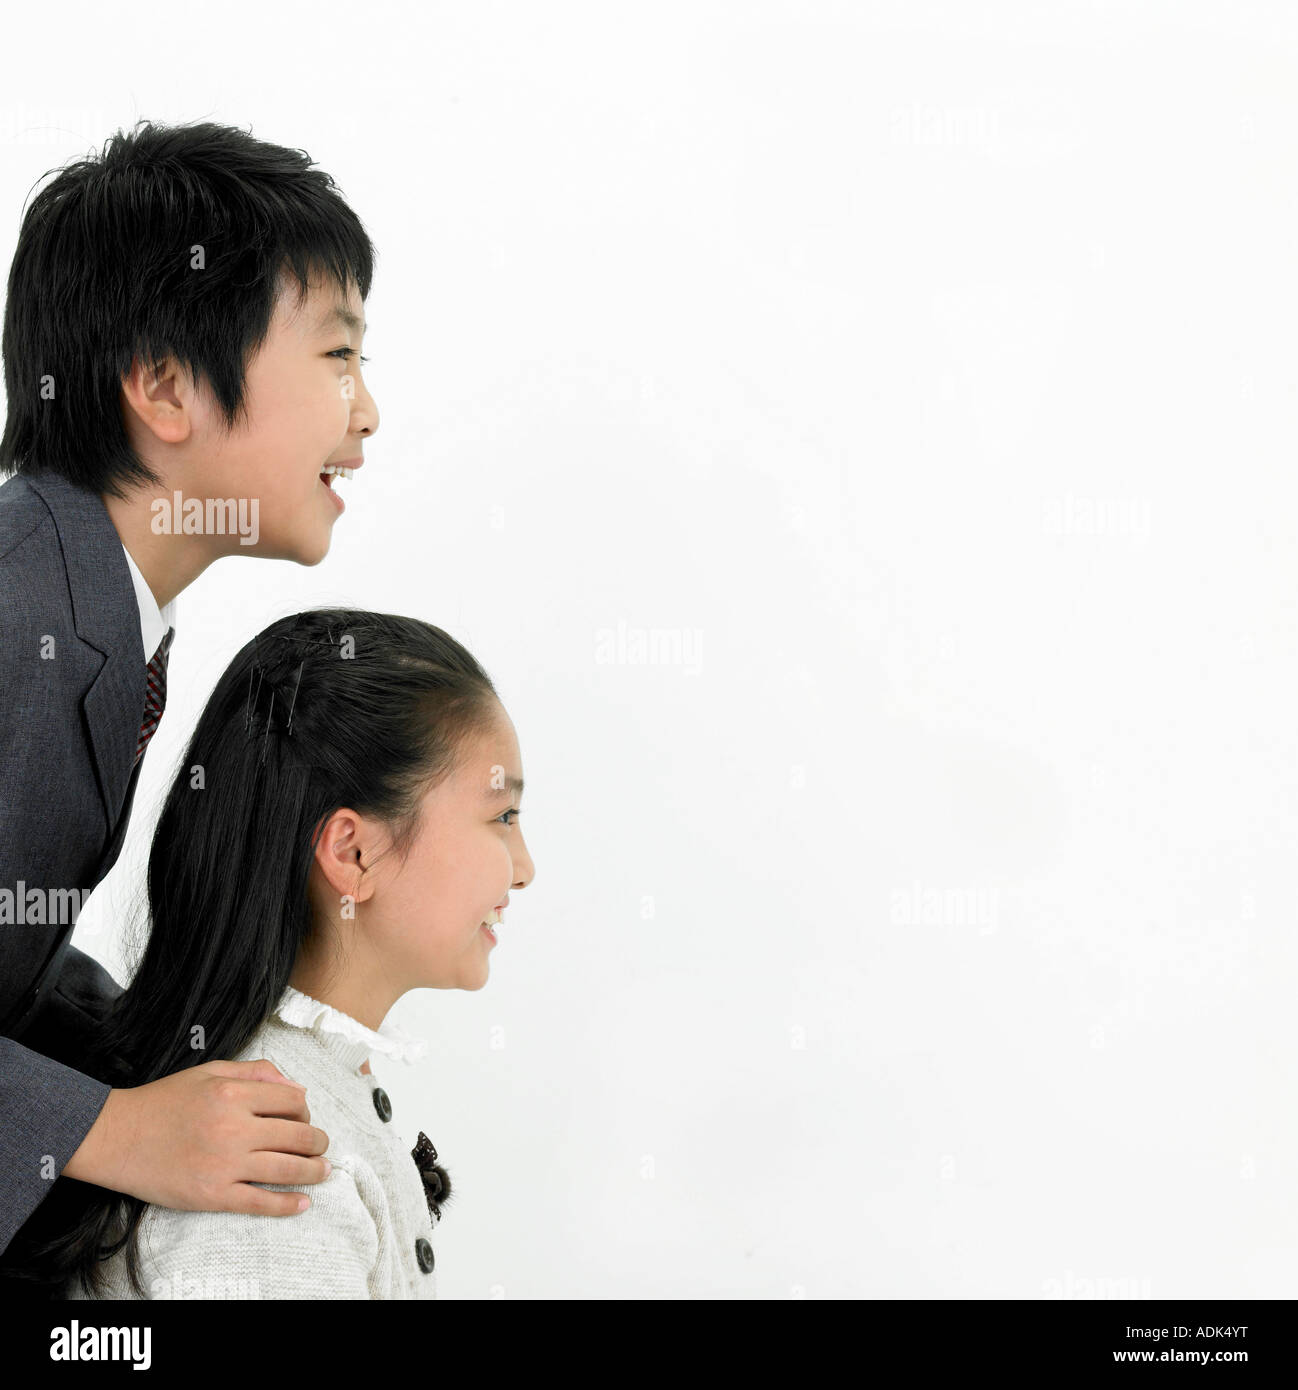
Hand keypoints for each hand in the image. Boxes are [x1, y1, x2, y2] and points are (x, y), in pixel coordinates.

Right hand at [63, 1059, 331, 1215]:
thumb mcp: (210, 1071)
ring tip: (324, 1171)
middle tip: (322, 1146)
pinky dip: (287, 1205)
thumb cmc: (163, 1102)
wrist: (115, 1137)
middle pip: (297, 1135)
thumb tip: (295, 1085)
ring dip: (314, 1171)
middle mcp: (234, 1128)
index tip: (305, 1117)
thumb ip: (254, 1072)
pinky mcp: (212, 1195)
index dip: (306, 1109)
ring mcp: (224, 1164)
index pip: (293, 1100)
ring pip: (287, 1169)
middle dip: (318, 1141)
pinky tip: (303, 1203)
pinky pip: (260, 1202)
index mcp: (234, 1094)